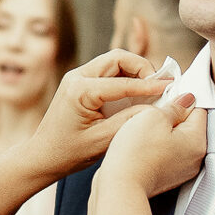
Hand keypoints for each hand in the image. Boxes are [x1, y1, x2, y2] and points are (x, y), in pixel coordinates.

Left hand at [23, 51, 169, 180]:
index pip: (123, 82)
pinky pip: (108, 71)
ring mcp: (77, 77)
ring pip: (114, 61)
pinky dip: (126, 76)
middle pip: (119, 58)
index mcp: (80, 90)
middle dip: (143, 68)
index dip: (150, 85)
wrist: (43, 156)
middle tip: (161, 85)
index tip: (171, 87)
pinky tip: (137, 91)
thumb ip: (130, 120)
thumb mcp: (103, 140)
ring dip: (135, 71)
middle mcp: (76, 77)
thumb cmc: (69, 152)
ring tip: (152, 88)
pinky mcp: (80, 82)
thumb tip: (157, 107)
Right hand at [98, 98, 205, 198]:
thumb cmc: (135, 155)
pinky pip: (165, 153)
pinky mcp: (166, 176)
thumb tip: (184, 101)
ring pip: (176, 139)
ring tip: (144, 133)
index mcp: (198, 141)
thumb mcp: (154, 116)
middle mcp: (194, 158)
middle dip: (171, 117)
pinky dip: (156, 147)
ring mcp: (181, 169)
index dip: (181, 100)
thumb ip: (175, 106)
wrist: (120, 186)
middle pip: (188, 125)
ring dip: (161, 132)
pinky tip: (141, 146)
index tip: (166, 99)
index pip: (198, 109)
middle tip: (151, 116)